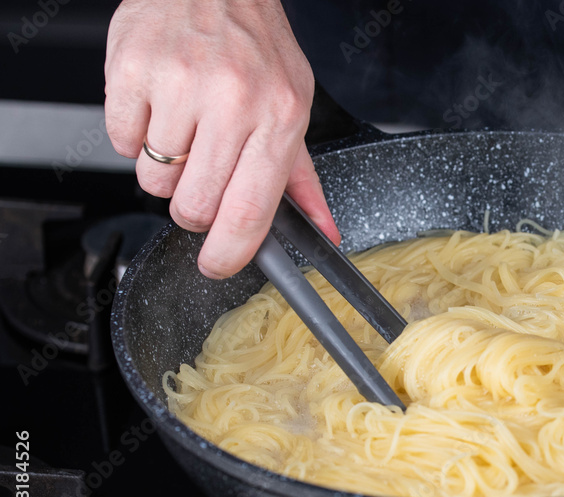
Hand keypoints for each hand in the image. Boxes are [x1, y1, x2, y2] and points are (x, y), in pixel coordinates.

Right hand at [105, 0, 339, 278]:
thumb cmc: (256, 45)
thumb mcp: (294, 105)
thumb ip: (303, 177)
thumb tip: (324, 230)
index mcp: (279, 116)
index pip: (250, 211)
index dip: (229, 253)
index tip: (218, 265)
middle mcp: (232, 101)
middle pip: (194, 206)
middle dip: (194, 208)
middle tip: (203, 173)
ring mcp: (179, 84)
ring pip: (155, 180)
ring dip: (166, 169)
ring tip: (185, 126)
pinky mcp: (132, 70)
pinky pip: (120, 142)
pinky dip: (135, 135)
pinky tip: (159, 106)